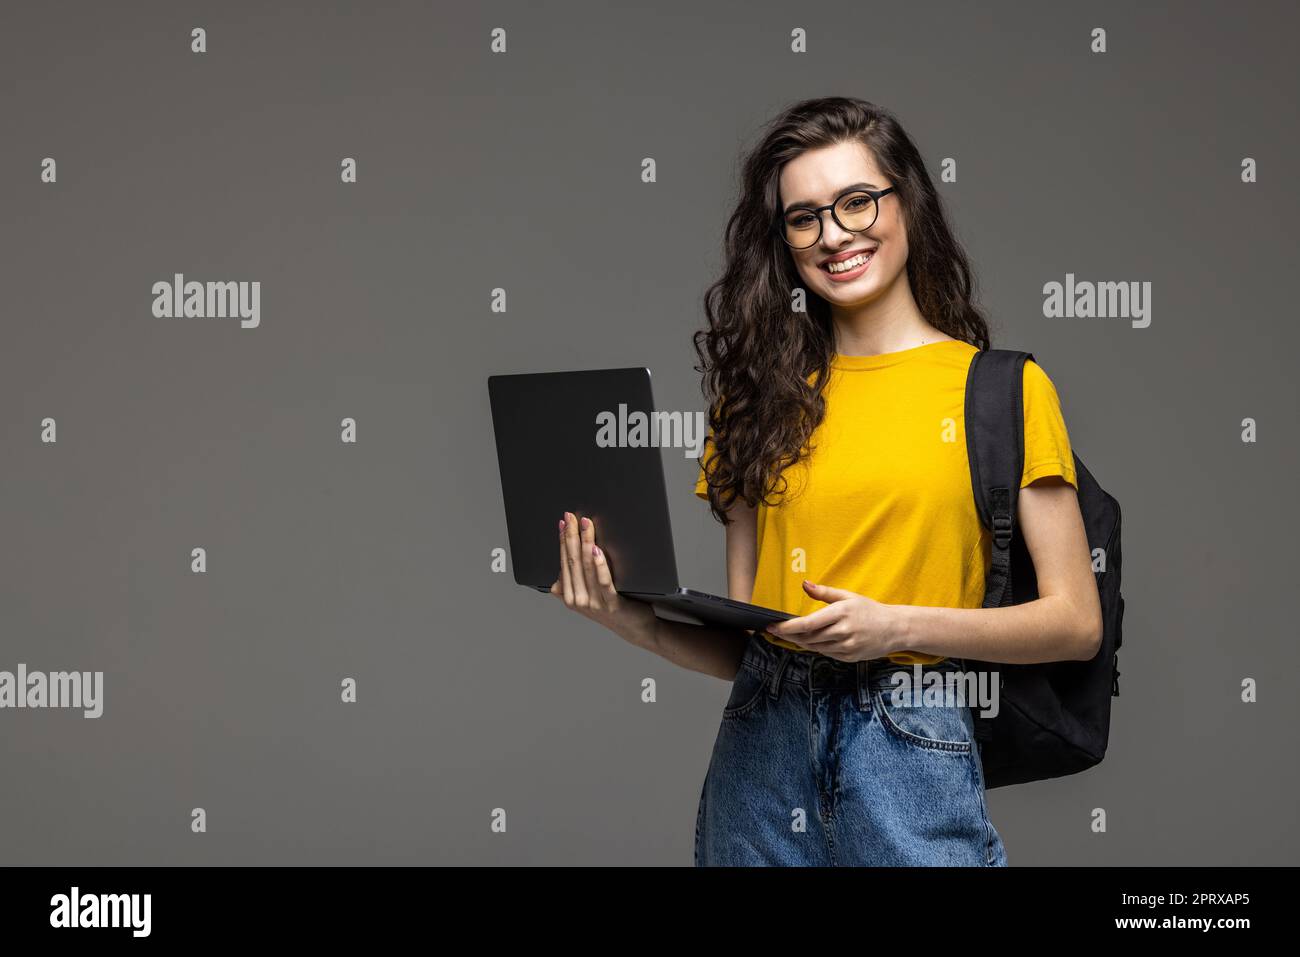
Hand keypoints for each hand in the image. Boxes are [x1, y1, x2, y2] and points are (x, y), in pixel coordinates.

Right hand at [550, 511, 656, 645]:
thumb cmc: (612, 607)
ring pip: (586, 567)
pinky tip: (598, 550)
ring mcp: (594, 603)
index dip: (563, 540)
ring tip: (586, 525)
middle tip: (572, 517)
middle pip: (573, 561)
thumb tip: (561, 561)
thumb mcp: (586, 596)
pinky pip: (603, 581)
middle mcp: (577, 600)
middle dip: (571, 536)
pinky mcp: (611, 604)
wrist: (634, 627)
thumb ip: (572, 582)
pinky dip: (599, 564)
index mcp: (568, 595)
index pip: (564, 561)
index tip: (564, 521)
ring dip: (586, 542)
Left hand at [764, 580, 902, 661]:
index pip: (807, 624)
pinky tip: (811, 641)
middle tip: (775, 631)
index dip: (786, 627)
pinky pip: (826, 653)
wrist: (895, 629)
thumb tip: (804, 584)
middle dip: (789, 635)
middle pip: (807, 638)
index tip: (772, 626)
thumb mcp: (847, 596)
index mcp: (840, 613)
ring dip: (800, 642)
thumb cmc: (870, 610)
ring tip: (790, 635)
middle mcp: (843, 631)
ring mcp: (846, 647)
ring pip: (815, 647)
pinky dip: (816, 647)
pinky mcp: (849, 657)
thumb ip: (824, 592)